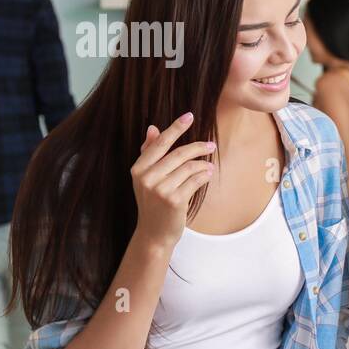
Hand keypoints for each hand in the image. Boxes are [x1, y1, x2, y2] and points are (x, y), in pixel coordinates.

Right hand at [130, 112, 215, 250]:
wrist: (154, 233)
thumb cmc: (153, 203)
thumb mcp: (146, 179)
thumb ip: (150, 154)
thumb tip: (153, 128)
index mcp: (138, 169)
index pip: (160, 143)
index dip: (175, 128)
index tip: (189, 116)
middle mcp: (147, 177)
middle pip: (178, 154)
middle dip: (198, 147)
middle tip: (211, 145)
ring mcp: (160, 189)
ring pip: (189, 167)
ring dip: (203, 164)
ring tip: (209, 166)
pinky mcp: (174, 200)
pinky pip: (195, 181)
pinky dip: (204, 176)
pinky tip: (207, 175)